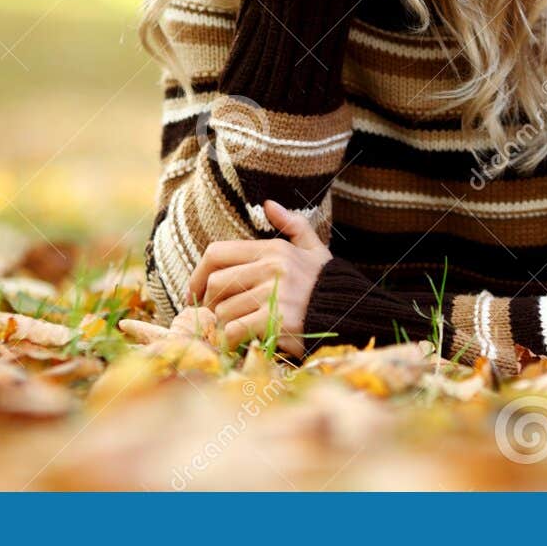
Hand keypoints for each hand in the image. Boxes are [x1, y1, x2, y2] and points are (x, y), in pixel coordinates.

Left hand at [185, 199, 332, 356]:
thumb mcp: (313, 248)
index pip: (216, 252)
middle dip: (210, 302)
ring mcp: (273, 295)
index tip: (194, 292)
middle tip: (215, 314)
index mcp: (273, 249)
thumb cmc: (328, 283)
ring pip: (224, 310)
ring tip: (234, 328)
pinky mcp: (276, 322)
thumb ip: (292, 225)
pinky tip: (240, 341)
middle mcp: (271, 268)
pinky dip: (231, 339)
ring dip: (224, 324)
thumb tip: (268, 204)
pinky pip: (234, 330)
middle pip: (216, 283)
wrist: (352, 314)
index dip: (197, 274)